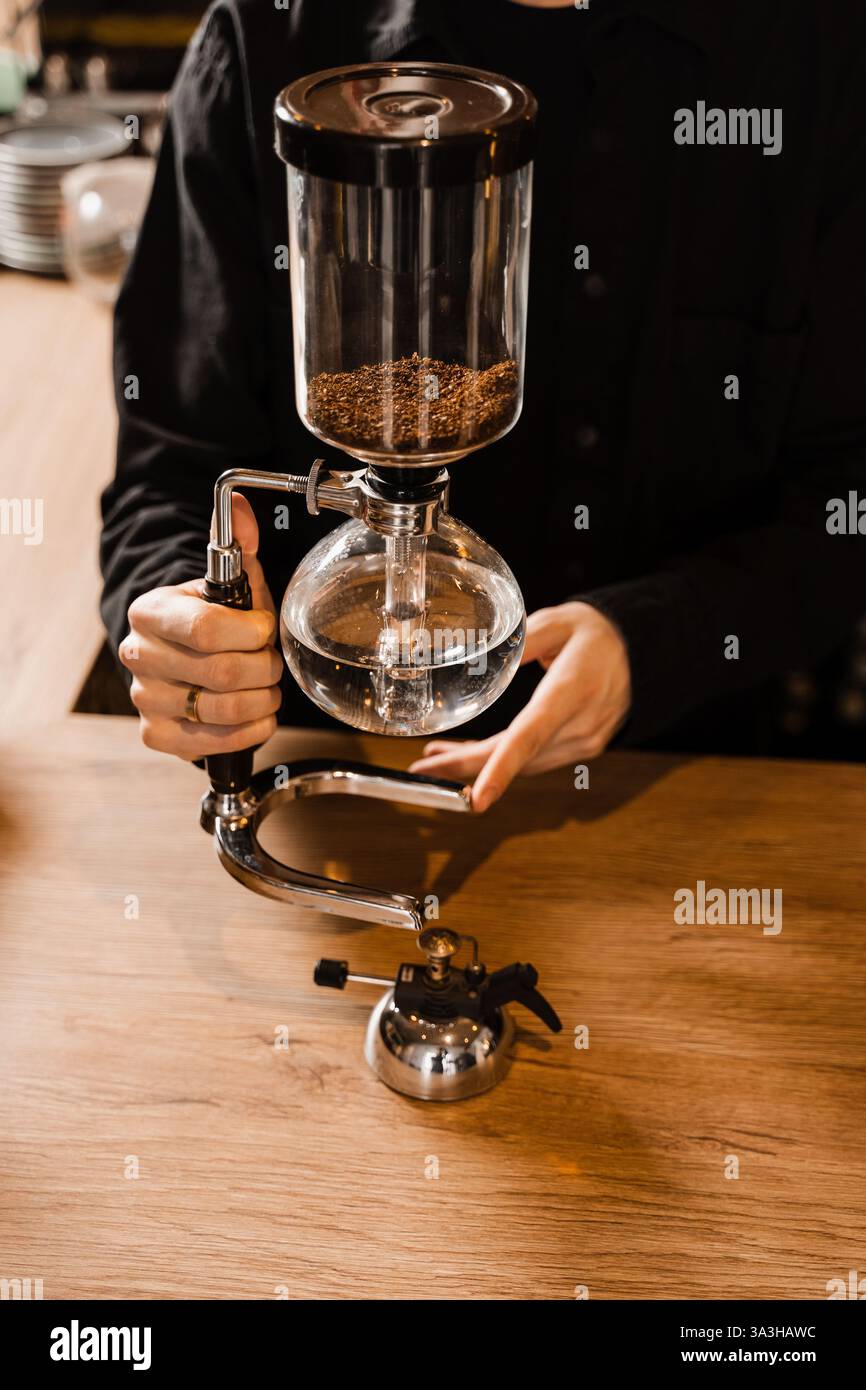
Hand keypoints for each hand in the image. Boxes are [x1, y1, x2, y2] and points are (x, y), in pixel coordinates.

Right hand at [119, 494, 281, 759]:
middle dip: (264, 669)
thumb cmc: (209, 619)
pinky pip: (215, 743)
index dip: (251, 633)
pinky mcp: (157, 734)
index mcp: (151, 611)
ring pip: (223, 710)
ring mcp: (145, 699)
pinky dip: (250, 731)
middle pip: (222, 674)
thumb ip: (237, 547)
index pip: (207, 629)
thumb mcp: (226, 583)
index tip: (263, 629)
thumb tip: (239, 506)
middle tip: (271, 662)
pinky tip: (257, 714)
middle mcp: (138, 655)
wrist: (179, 657)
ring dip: (263, 700)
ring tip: (267, 687)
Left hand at [408, 601, 630, 810]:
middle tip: (423, 768)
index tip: (477, 797)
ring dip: (479, 765)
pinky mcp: (582, 748)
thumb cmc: (595, 633)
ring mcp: (585, 742)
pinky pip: (535, 761)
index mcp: (571, 691)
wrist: (641, 651)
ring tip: (437, 757)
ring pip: (523, 764)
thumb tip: (477, 662)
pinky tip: (473, 755)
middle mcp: (581, 725)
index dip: (500, 769)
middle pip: (517, 758)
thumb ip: (519, 640)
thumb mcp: (557, 622)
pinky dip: (503, 761)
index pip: (530, 737)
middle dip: (466, 768)